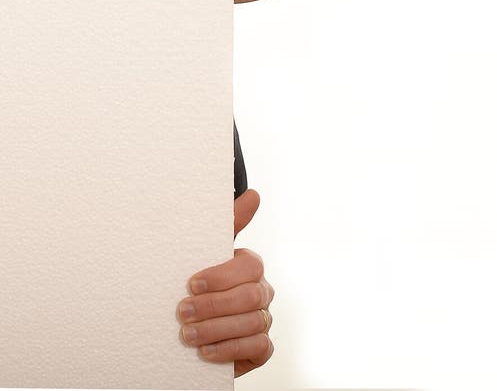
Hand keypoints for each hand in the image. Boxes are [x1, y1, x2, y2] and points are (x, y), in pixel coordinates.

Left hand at [177, 189, 274, 376]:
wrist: (194, 327)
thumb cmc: (201, 285)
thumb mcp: (207, 255)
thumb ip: (229, 225)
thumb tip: (254, 194)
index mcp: (251, 266)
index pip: (249, 266)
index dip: (221, 276)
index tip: (191, 283)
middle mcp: (262, 291)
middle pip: (250, 296)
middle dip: (214, 305)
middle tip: (182, 312)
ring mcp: (264, 319)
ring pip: (253, 323)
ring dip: (217, 330)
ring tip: (187, 336)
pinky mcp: (261, 348)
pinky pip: (258, 348)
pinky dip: (231, 350)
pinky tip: (206, 352)